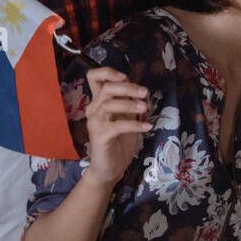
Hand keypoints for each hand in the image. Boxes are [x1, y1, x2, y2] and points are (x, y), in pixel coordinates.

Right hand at [82, 68, 151, 188]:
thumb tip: (139, 87)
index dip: (107, 72)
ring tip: (145, 108)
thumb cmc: (118, 141)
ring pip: (109, 104)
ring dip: (130, 104)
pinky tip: (146, 126)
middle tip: (145, 93)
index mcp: (99, 102)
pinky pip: (117, 126)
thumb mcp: (126, 117)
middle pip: (106, 88)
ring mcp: (95, 123)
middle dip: (127, 87)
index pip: (93, 77)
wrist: (109, 169)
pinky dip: (134, 124)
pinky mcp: (100, 137)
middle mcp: (94, 109)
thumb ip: (127, 101)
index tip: (124, 76)